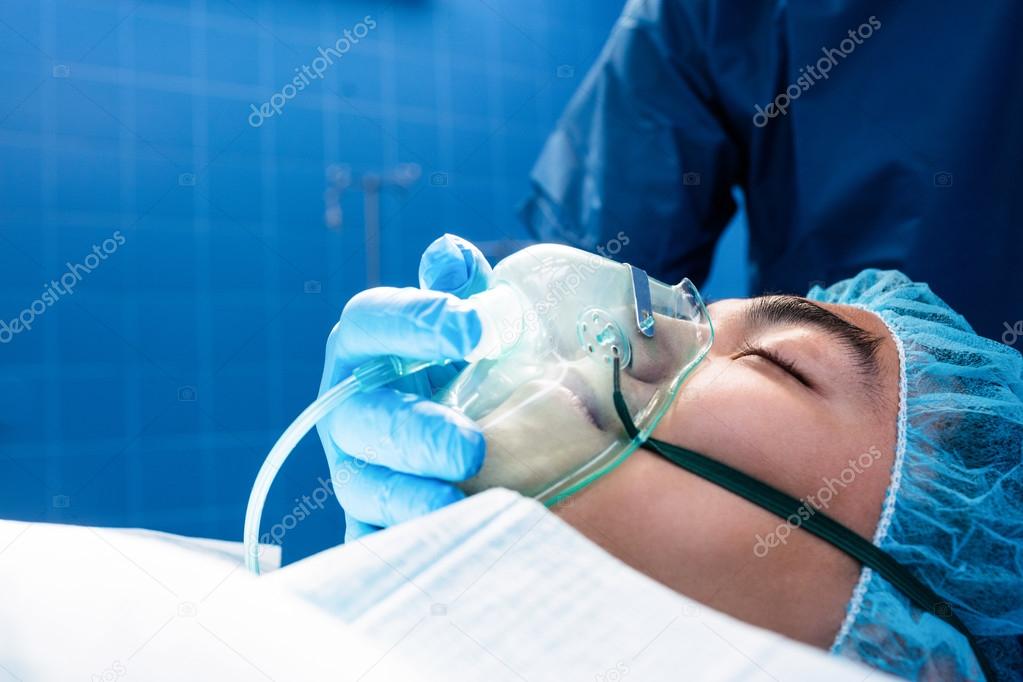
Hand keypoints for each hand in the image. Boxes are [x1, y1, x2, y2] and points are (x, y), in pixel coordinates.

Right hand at [317, 234, 493, 539]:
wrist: (468, 438)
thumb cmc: (462, 372)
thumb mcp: (466, 329)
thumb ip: (460, 292)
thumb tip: (450, 257)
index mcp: (367, 350)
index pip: (371, 323)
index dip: (414, 320)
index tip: (474, 327)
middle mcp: (351, 410)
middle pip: (364, 417)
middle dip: (415, 431)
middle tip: (471, 445)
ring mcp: (358, 470)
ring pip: (365, 486)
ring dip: (407, 498)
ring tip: (455, 505)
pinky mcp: (372, 524)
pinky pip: (376, 542)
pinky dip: (404, 547)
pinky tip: (445, 544)